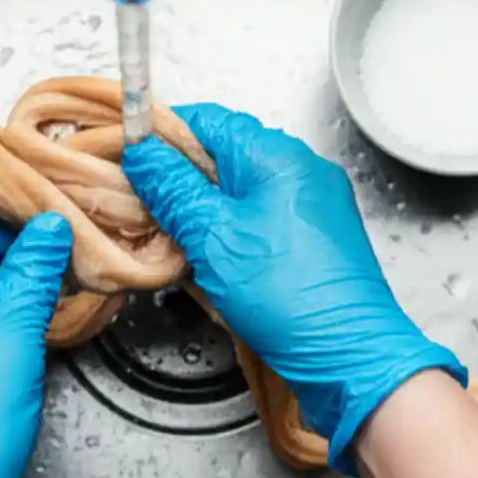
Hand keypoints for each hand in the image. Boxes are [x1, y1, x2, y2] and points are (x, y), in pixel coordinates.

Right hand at [121, 104, 465, 472]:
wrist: (349, 358)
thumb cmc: (289, 297)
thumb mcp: (212, 237)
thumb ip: (172, 188)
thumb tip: (140, 151)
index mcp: (278, 156)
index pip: (207, 120)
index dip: (161, 134)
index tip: (127, 157)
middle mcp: (300, 172)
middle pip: (221, 156)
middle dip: (177, 180)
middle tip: (141, 207)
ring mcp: (309, 207)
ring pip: (237, 193)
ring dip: (199, 213)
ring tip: (172, 241)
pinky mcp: (309, 241)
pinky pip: (256, 222)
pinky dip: (226, 236)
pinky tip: (206, 264)